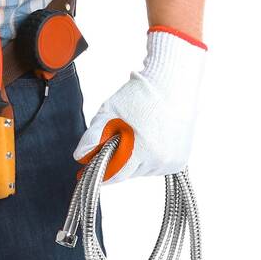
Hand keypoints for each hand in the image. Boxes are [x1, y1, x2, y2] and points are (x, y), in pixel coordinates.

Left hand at [73, 26, 207, 182]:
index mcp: (143, 149)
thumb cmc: (138, 95)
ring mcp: (172, 162)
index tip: (85, 171)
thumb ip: (93, 135)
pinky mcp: (180, 161)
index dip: (100, 172)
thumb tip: (79, 156)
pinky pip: (156, 167)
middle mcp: (160, 160)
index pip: (115, 175)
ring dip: (134, 161)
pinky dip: (148, 158)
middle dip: (117, 162)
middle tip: (115, 140)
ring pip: (142, 171)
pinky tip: (148, 139)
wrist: (172, 84)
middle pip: (129, 173)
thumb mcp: (110, 111)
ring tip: (135, 135)